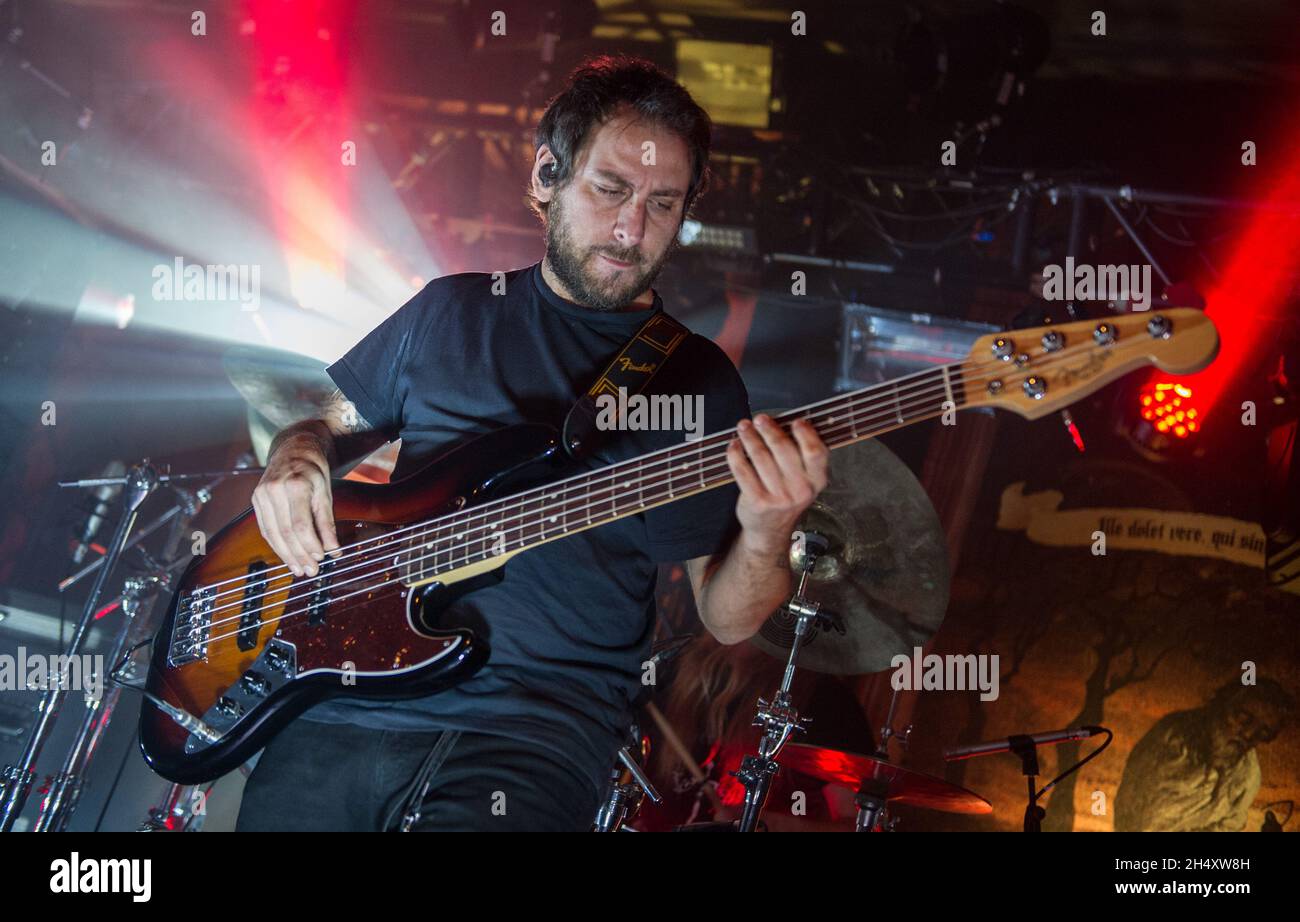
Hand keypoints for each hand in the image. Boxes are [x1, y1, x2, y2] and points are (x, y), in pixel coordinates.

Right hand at [251, 433, 340, 576]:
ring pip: (272, 533)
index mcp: (295, 485)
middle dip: (299, 554)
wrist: (292, 448)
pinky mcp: (255, 499)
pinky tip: (286, 556)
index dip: (309, 544)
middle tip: (310, 570)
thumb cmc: (312, 470)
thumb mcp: (325, 491)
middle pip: (285, 531)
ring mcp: (261, 494)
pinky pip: (265, 528)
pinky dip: (276, 544)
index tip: (320, 558)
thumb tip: (333, 549)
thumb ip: (327, 521)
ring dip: (286, 555)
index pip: (300, 524)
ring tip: (299, 569)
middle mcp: (274, 489)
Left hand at [725, 414, 829, 554]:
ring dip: (750, 438)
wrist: (771, 530)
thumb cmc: (787, 496)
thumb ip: (800, 456)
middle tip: (760, 419)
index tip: (795, 421)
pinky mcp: (758, 501)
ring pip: (760, 457)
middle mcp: (801, 490)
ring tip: (744, 427)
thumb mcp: (804, 480)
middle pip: (783, 450)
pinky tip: (734, 445)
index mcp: (817, 481)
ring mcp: (779, 497)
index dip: (806, 434)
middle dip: (769, 430)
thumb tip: (783, 424)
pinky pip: (743, 471)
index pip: (816, 453)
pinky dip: (736, 455)